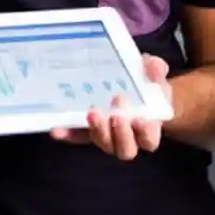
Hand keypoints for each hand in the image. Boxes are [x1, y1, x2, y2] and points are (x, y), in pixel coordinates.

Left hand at [50, 55, 171, 160]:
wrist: (131, 89)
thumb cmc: (147, 86)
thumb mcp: (154, 75)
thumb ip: (156, 70)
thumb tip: (154, 65)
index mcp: (148, 128)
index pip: (149, 140)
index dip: (145, 134)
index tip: (139, 119)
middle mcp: (127, 138)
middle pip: (125, 149)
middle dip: (120, 134)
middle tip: (116, 114)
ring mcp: (107, 136)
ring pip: (104, 144)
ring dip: (98, 131)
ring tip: (93, 112)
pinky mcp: (88, 131)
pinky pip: (78, 137)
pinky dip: (69, 134)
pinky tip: (58, 129)